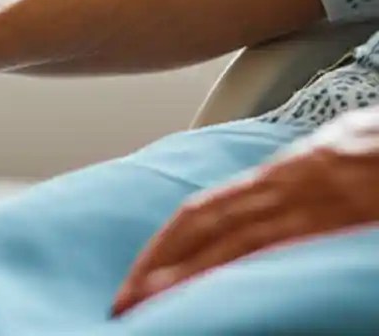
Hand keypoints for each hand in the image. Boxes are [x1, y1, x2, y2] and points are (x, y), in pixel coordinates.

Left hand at [112, 107, 378, 315]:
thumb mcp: (336, 159)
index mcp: (281, 175)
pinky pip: (283, 247)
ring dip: (187, 274)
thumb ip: (297, 189)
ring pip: (235, 241)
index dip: (165, 244)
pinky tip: (217, 294)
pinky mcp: (340, 217)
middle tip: (123, 301)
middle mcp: (287, 184)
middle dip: (159, 265)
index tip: (138, 276)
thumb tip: (270, 216)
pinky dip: (245, 270)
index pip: (205, 210)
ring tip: (148, 304)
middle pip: (205, 225)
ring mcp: (314, 201)